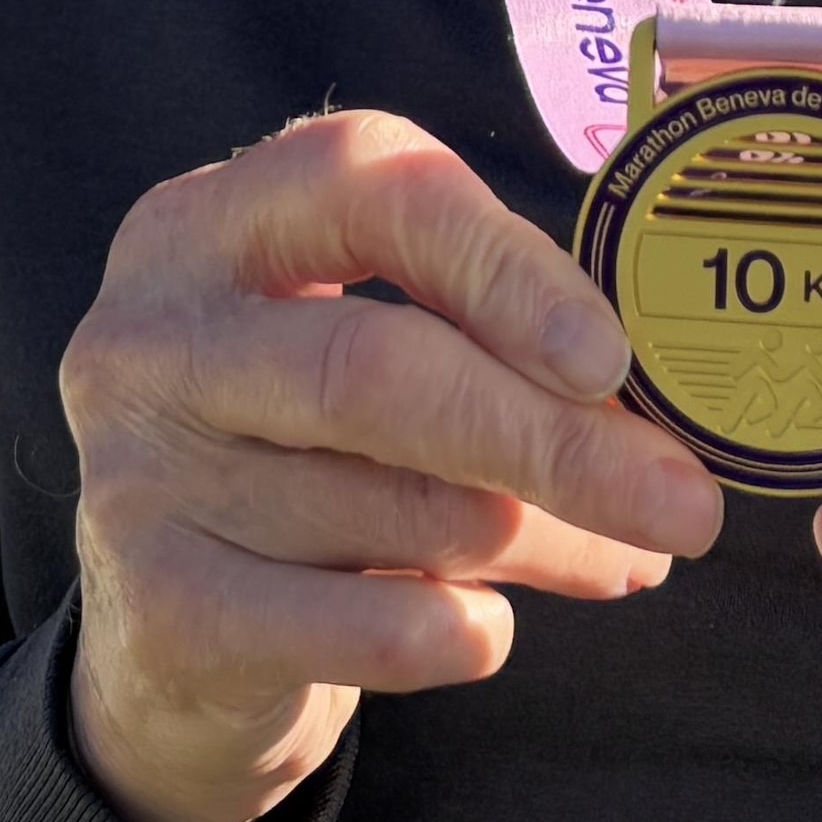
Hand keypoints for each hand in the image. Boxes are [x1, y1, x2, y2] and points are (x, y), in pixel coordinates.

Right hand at [58, 110, 726, 821]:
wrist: (162, 632)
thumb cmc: (300, 454)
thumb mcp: (356, 351)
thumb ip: (474, 342)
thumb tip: (652, 415)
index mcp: (208, 226)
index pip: (363, 189)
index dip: (502, 265)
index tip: (611, 357)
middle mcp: (153, 335)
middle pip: (376, 367)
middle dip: (555, 440)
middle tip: (684, 503)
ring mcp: (138, 474)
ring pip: (391, 506)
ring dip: (539, 543)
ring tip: (618, 560)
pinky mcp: (157, 609)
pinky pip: (353, 628)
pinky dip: (451, 633)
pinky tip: (489, 630)